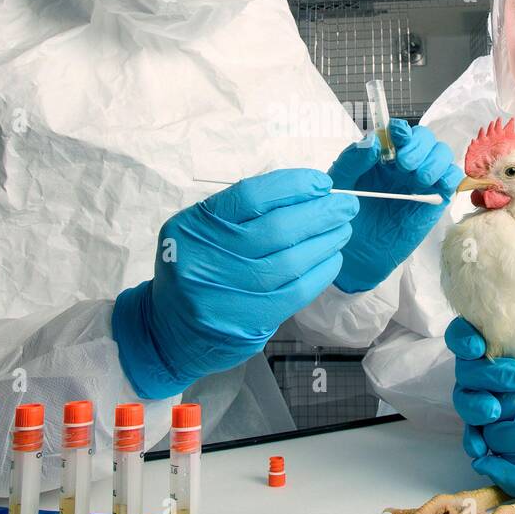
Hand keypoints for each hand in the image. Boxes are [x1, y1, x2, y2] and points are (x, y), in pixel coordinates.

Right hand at [112, 169, 358, 397]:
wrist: (169, 330)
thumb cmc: (197, 268)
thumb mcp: (202, 231)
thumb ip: (243, 212)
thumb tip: (303, 193)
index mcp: (195, 227)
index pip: (252, 196)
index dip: (294, 186)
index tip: (321, 183)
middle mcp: (207, 259)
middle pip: (277, 229)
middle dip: (321, 213)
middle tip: (345, 206)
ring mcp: (227, 294)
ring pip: (292, 261)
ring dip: (326, 241)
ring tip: (342, 230)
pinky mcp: (248, 321)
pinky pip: (296, 292)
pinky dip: (320, 272)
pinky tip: (332, 259)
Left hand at [328, 119, 462, 292]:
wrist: (354, 255)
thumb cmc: (344, 215)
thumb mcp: (339, 184)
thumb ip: (352, 160)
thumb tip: (374, 141)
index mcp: (381, 155)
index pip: (398, 131)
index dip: (401, 130)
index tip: (397, 137)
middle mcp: (404, 164)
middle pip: (425, 138)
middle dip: (420, 145)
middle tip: (404, 164)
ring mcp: (421, 182)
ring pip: (442, 155)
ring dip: (435, 160)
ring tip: (419, 177)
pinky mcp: (434, 201)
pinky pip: (452, 180)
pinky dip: (449, 177)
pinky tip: (432, 186)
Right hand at [449, 299, 514, 428]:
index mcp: (491, 342)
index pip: (463, 334)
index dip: (463, 338)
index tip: (479, 345)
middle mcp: (479, 369)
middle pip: (466, 369)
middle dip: (487, 373)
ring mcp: (479, 397)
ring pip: (464, 400)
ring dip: (476, 406)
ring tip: (496, 412)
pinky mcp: (485, 426)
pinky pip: (472, 434)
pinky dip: (474, 441)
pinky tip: (482, 449)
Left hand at [466, 368, 514, 513]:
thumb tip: (503, 400)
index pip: (495, 416)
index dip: (491, 415)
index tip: (491, 414)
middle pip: (496, 442)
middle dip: (492, 437)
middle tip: (490, 434)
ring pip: (506, 467)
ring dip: (499, 459)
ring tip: (496, 452)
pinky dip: (511, 479)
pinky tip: (505, 470)